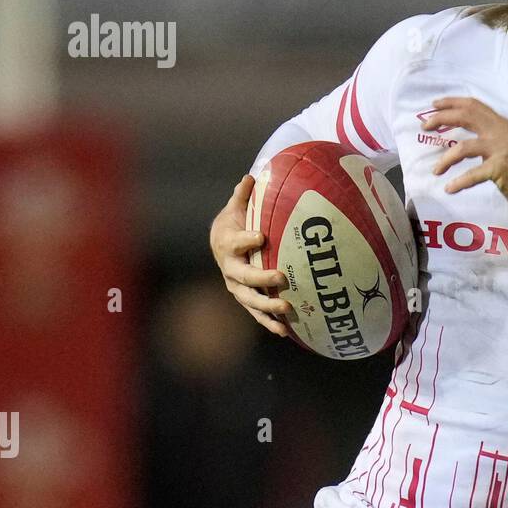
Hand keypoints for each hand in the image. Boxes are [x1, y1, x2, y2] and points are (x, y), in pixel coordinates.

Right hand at [209, 174, 291, 336]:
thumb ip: (243, 195)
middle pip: (244, 276)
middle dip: (262, 278)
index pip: (236, 242)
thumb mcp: (236, 208)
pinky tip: (286, 332)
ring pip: (250, 299)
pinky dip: (269, 323)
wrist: (220, 244)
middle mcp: (230, 268)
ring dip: (267, 306)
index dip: (247, 240)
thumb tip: (252, 176)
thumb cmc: (235, 222)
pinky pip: (256, 313)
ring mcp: (237, 286)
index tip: (261, 236)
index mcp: (228, 243)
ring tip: (287, 308)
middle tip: (281, 277)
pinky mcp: (246, 299)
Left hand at [424, 96, 507, 230]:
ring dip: (445, 158)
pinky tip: (449, 188)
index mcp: (501, 125)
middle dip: (442, 118)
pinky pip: (472, 175)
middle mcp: (501, 132)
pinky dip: (459, 182)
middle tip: (425, 126)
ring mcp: (501, 150)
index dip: (452, 102)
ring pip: (464, 146)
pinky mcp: (500, 170)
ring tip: (436, 169)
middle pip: (466, 116)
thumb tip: (464, 138)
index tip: (434, 104)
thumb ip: (491, 137)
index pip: (473, 105)